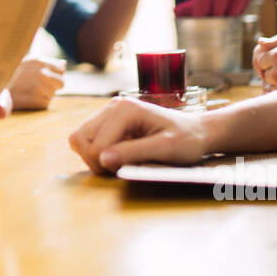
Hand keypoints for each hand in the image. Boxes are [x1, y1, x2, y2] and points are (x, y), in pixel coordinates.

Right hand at [8, 56, 65, 109]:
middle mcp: (42, 74)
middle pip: (61, 83)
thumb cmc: (10, 74)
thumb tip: (63, 65)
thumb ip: (46, 62)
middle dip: (54, 85)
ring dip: (44, 94)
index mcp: (40, 61)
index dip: (54, 74)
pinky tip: (26, 98)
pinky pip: (46, 103)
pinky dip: (38, 103)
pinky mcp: (38, 102)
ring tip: (28, 91)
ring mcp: (40, 89)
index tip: (44, 76)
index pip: (60, 70)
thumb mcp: (27, 61)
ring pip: (53, 94)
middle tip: (39, 86)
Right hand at [69, 98, 211, 173]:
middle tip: (120, 167)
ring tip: (119, 161)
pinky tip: (118, 154)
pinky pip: (88, 138)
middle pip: (80, 139)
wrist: (197, 131)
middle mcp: (112, 106)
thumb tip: (102, 159)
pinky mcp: (109, 120)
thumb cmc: (186, 140)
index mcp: (125, 110)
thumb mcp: (165, 149)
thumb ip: (133, 153)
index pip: (95, 145)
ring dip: (93, 156)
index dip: (106, 165)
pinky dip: (97, 151)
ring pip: (79, 138)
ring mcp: (109, 111)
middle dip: (94, 160)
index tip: (129, 169)